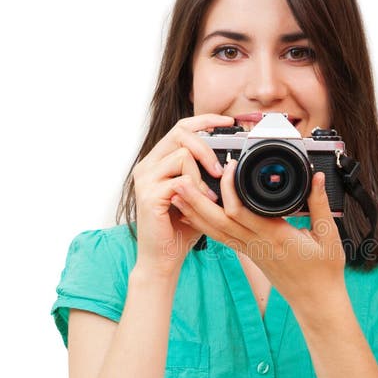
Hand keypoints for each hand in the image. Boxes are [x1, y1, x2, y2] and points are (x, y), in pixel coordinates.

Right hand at [133, 113, 233, 276]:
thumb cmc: (181, 227)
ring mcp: (145, 179)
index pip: (181, 128)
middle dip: (207, 147)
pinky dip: (198, 190)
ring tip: (210, 196)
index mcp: (157, 161)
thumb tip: (232, 158)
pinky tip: (204, 203)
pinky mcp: (149, 195)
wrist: (163, 257)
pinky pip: (181, 179)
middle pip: (180, 133)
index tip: (228, 121)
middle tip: (220, 169)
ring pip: (183, 155)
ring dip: (203, 175)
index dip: (205, 120)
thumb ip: (207, 174)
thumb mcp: (199, 194)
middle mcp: (147, 165)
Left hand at [170, 159, 346, 310]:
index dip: (229, 188)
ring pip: (214, 230)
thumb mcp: (328, 235)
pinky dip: (203, 225)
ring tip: (175, 192)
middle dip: (197, 199)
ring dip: (193, 211)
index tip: (228, 165)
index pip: (242, 211)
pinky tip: (190, 214)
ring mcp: (250, 251)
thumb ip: (320, 204)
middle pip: (218, 220)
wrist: (316, 302)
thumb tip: (316, 177)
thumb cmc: (324, 271)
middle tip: (179, 178)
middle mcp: (257, 243)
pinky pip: (220, 238)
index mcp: (275, 235)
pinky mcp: (248, 255)